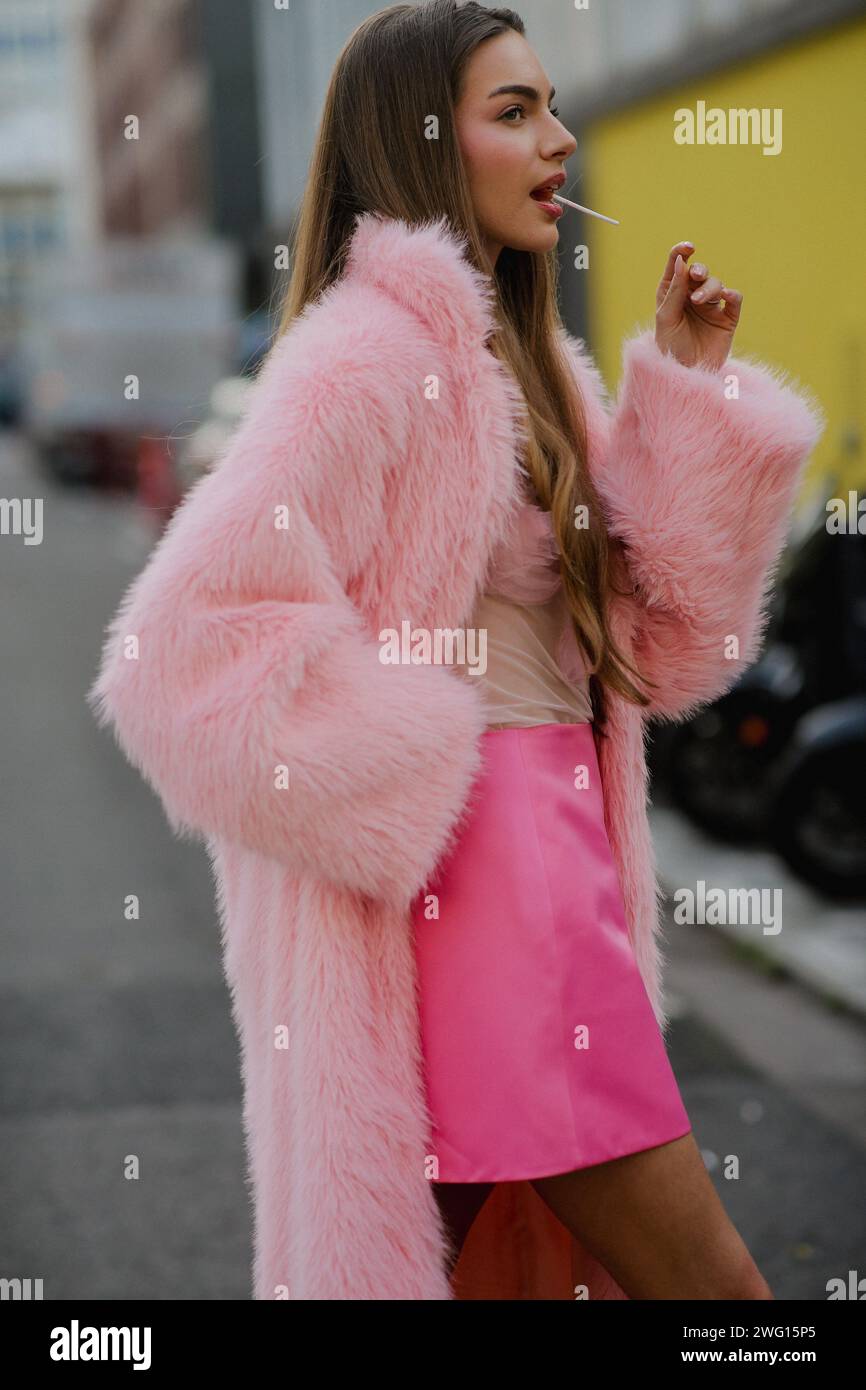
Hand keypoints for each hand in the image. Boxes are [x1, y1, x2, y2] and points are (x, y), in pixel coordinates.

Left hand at [655, 241, 742, 370]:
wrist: (686, 374)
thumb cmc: (670, 348)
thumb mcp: (666, 318)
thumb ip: (674, 290)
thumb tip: (683, 261)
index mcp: (673, 293)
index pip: (679, 265)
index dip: (683, 251)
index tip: (689, 248)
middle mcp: (692, 296)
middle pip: (700, 272)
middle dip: (699, 270)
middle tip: (695, 275)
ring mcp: (711, 307)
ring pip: (717, 284)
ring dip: (709, 288)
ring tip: (698, 301)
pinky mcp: (727, 318)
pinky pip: (734, 299)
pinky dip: (732, 294)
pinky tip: (725, 296)